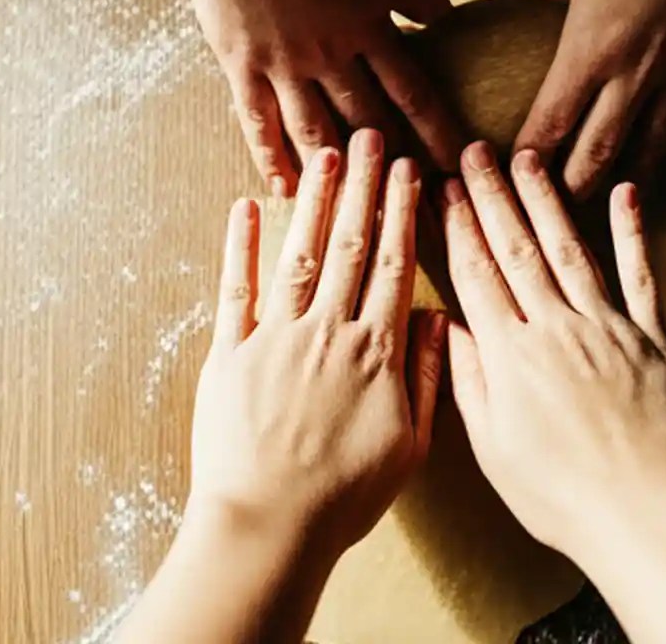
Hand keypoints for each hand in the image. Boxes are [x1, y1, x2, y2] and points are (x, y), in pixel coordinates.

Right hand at [178, 0, 462, 194]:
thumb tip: (441, 15)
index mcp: (368, 24)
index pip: (415, 93)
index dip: (438, 133)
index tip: (457, 166)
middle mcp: (330, 54)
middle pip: (370, 123)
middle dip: (393, 166)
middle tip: (412, 206)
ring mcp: (283, 63)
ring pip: (316, 131)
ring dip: (337, 173)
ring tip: (356, 211)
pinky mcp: (241, 64)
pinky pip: (258, 121)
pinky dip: (271, 157)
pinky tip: (285, 188)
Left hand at [190, 129, 445, 559]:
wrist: (269, 526)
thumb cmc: (343, 498)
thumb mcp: (409, 446)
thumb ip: (424, 377)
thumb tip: (436, 320)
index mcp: (376, 353)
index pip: (394, 267)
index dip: (401, 214)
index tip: (407, 173)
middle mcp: (328, 333)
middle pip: (351, 246)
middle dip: (362, 188)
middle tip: (368, 139)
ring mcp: (274, 339)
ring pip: (300, 255)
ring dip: (313, 203)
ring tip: (323, 156)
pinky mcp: (229, 355)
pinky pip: (235, 290)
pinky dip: (239, 246)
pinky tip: (245, 207)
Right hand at [440, 142, 665, 558]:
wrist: (644, 513)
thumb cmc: (560, 496)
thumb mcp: (493, 448)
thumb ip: (469, 381)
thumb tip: (450, 326)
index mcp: (511, 357)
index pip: (475, 275)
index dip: (456, 227)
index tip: (442, 188)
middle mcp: (556, 329)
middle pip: (517, 250)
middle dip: (492, 197)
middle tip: (474, 153)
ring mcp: (608, 328)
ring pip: (570, 250)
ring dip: (546, 200)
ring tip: (527, 158)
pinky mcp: (653, 339)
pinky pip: (640, 276)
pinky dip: (631, 233)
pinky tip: (623, 194)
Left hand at [516, 0, 665, 196]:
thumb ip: (566, 7)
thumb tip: (549, 27)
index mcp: (589, 47)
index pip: (549, 125)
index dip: (530, 161)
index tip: (514, 183)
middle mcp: (638, 71)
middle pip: (599, 154)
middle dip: (574, 189)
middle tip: (557, 212)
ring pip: (657, 145)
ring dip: (632, 176)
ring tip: (616, 199)